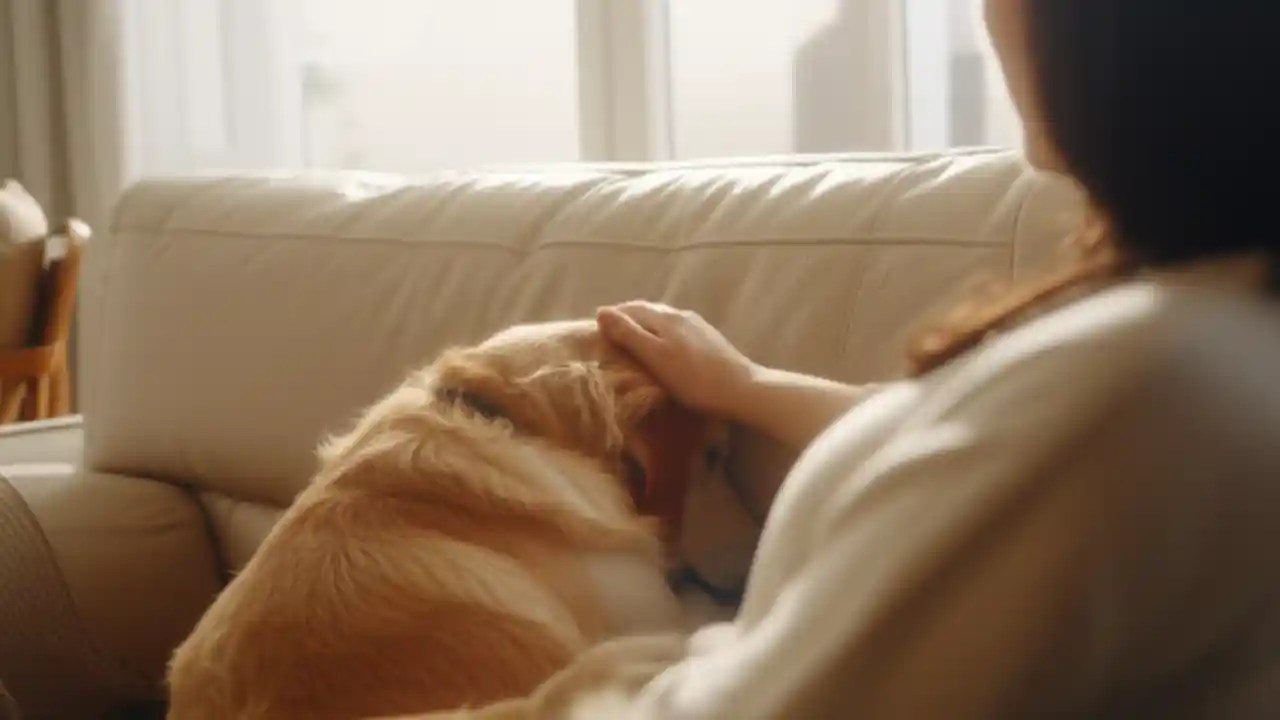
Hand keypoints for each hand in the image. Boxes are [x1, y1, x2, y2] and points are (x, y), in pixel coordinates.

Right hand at [596, 302, 757, 419]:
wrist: (742, 390)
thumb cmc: (694, 379)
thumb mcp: (655, 357)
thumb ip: (628, 335)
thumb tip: (601, 311)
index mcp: (665, 317)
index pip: (631, 308)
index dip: (612, 316)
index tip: (595, 328)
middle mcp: (681, 315)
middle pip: (647, 311)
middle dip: (627, 319)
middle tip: (609, 336)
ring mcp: (698, 326)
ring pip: (663, 321)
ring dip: (645, 327)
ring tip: (632, 344)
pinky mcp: (709, 340)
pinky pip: (677, 331)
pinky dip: (661, 336)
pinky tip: (663, 350)